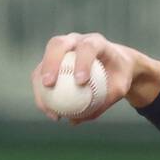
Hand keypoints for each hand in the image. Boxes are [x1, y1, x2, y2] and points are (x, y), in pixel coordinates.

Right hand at [31, 33, 159, 125]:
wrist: (116, 65)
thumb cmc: (119, 76)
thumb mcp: (120, 89)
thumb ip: (103, 101)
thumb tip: (78, 119)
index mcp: (96, 42)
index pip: (88, 47)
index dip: (82, 61)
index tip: (80, 82)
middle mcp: (76, 39)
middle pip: (58, 44)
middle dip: (51, 63)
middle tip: (49, 85)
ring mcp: (63, 46)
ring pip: (45, 58)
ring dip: (40, 80)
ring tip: (44, 106)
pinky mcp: (55, 57)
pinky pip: (43, 71)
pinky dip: (42, 89)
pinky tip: (47, 110)